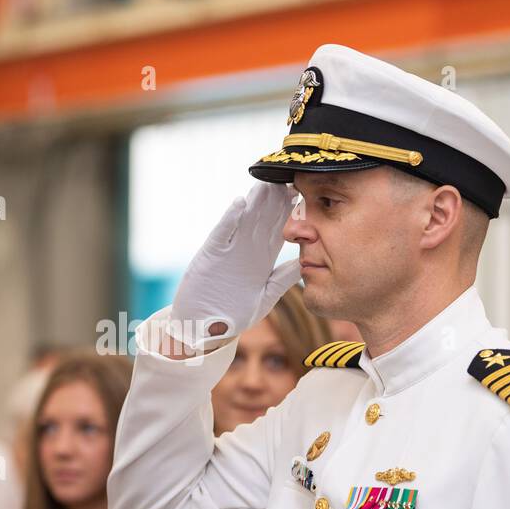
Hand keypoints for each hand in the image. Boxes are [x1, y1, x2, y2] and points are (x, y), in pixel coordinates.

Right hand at [168, 182, 301, 351]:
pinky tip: (240, 204)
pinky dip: (230, 220)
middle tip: (288, 179)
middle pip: (263, 219)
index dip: (290, 213)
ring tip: (266, 184)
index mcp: (261, 260)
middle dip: (275, 200)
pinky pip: (222, 234)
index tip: (303, 196)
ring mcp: (228, 251)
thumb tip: (304, 263)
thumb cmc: (234, 314)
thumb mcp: (265, 297)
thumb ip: (282, 280)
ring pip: (244, 221)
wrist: (205, 329)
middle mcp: (246, 251)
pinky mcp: (211, 255)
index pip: (279, 230)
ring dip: (255, 202)